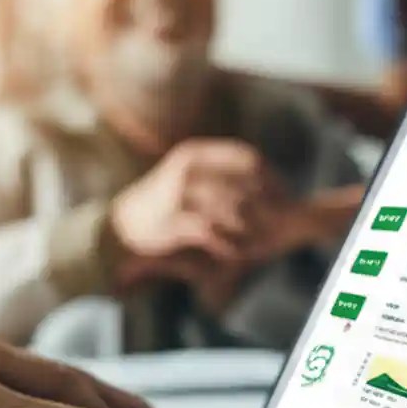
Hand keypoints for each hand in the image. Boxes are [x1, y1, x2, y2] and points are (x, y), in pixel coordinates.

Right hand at [108, 139, 284, 289]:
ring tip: (257, 245)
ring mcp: (180, 190)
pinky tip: (233, 255)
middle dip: (266, 207)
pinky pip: (212, 232)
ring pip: (233, 208)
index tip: (285, 197)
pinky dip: (227, 246)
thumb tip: (263, 183)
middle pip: (246, 182)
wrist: (121, 228)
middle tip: (279, 226)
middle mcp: (189, 166)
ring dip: (249, 230)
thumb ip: (220, 176)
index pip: (248, 157)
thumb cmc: (161, 207)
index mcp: (196, 152)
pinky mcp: (173, 218)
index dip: (271, 177)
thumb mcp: (189, 179)